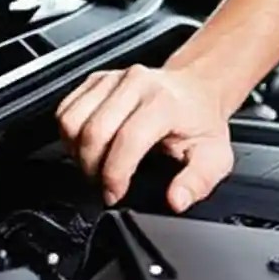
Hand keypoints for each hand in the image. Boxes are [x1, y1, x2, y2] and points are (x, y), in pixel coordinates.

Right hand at [55, 64, 233, 211]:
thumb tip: (177, 200)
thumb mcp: (214, 157)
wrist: (198, 90)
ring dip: (77, 152)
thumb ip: (197, 182)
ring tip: (97, 166)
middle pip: (93, 132)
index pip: (127, 140)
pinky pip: (65, 110)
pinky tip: (89, 147)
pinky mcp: (96, 79)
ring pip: (72, 120)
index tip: (114, 194)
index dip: (115, 174)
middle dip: (93, 168)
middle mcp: (137, 84)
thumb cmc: (201, 123)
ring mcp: (114, 79)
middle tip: (104, 185)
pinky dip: (69, 136)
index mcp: (165, 102)